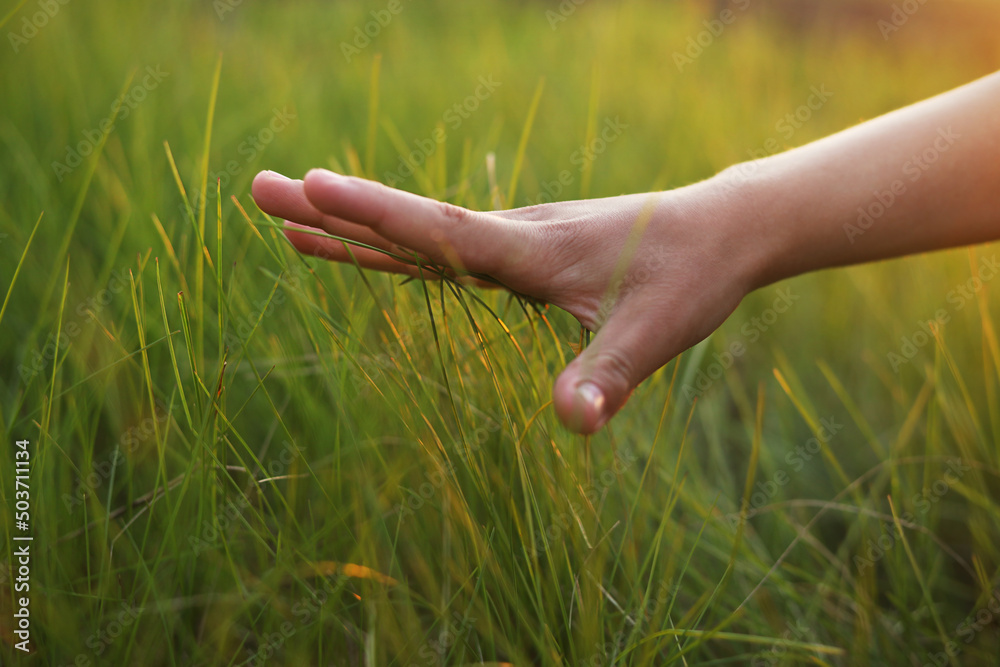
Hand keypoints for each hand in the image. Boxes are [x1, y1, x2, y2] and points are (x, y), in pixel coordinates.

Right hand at [252, 169, 757, 432]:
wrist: (722, 231)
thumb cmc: (690, 278)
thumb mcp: (655, 333)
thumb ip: (609, 377)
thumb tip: (570, 426)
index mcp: (533, 249)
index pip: (440, 230)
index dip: (374, 213)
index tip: (311, 186)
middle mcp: (515, 235)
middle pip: (409, 224)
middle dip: (334, 209)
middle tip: (260, 187)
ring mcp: (517, 241)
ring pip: (421, 232)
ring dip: (355, 225)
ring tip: (291, 216)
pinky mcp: (526, 253)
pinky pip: (446, 248)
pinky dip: (400, 245)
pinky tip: (378, 248)